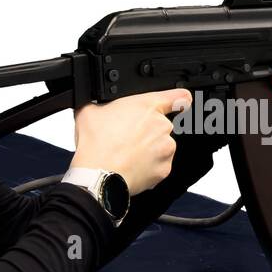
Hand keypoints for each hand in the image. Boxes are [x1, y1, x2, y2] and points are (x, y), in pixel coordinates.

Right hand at [71, 88, 189, 194]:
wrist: (98, 174)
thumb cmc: (96, 144)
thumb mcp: (89, 111)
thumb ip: (101, 103)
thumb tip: (96, 103)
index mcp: (147, 106)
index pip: (177, 97)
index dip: (180, 99)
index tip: (182, 102)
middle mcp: (161, 126)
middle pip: (161, 126)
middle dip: (147, 132)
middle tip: (126, 138)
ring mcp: (165, 149)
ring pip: (161, 147)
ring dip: (149, 150)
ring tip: (126, 154)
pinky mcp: (164, 169)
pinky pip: (159, 166)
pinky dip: (148, 167)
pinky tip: (131, 165)